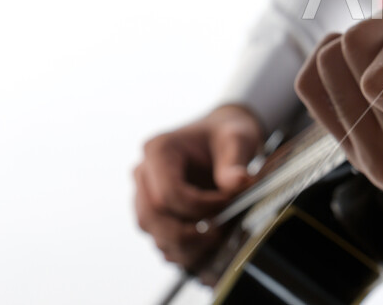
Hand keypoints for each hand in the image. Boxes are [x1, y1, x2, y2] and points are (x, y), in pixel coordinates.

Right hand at [133, 103, 262, 272]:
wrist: (221, 136)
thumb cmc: (226, 134)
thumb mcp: (238, 138)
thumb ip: (236, 162)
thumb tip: (239, 183)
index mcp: (159, 150)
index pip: (167, 193)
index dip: (199, 207)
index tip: (228, 203)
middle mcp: (143, 173)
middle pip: (152, 217)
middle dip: (187, 233)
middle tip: (220, 233)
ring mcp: (143, 193)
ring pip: (152, 231)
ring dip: (184, 245)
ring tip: (216, 239)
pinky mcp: (153, 211)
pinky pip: (158, 238)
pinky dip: (180, 249)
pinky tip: (205, 246)